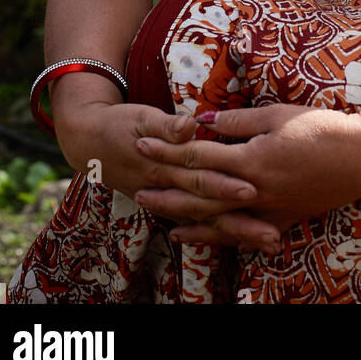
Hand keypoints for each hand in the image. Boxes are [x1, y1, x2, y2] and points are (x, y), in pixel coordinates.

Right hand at [54, 101, 272, 240]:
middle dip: (240, 222)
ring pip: (206, 221)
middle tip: (272, 234)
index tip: (253, 191)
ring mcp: (167, 200)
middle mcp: (168, 189)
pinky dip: (218, 235)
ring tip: (270, 241)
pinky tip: (242, 242)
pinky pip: (196, 223)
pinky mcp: (168, 203)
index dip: (225, 184)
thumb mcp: (141, 117)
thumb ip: (166, 124)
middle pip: (209, 209)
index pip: (200, 178)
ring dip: (237, 232)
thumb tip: (189, 125)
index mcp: (164, 167)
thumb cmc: (119, 123)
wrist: (89, 142)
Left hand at [132, 103, 360, 248]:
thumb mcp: (279, 115)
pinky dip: (217, 236)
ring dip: (184, 218)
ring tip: (159, 218)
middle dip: (166, 188)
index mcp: (250, 160)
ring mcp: (266, 210)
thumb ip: (239, 123)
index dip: (168, 150)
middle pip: (199, 193)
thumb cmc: (322, 129)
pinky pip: (241, 233)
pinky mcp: (281, 220)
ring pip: (216, 220)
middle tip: (137, 187)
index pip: (198, 156)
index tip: (143, 143)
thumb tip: (203, 122)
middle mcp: (253, 191)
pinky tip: (200, 237)